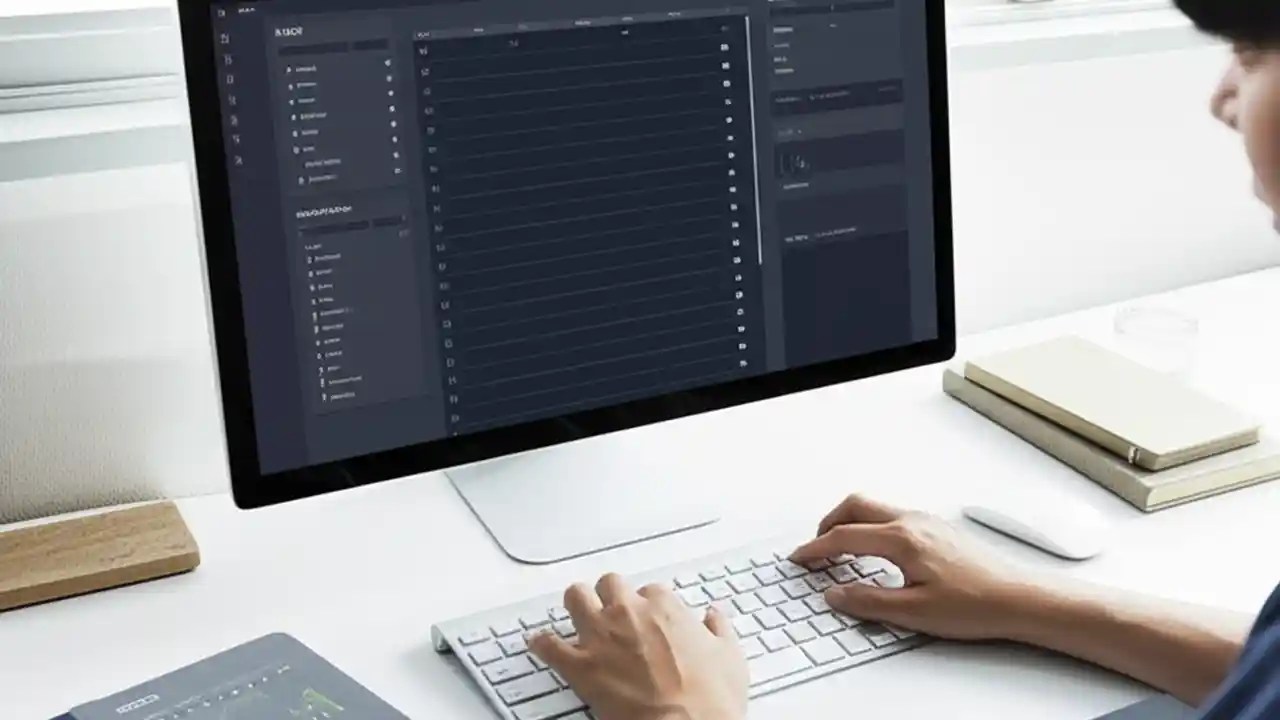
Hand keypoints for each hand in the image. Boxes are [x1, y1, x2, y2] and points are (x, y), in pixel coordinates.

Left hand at [529, 574, 748, 719]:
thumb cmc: (709, 699)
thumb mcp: (730, 657)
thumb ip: (720, 629)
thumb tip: (715, 616)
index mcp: (664, 608)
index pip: (650, 591)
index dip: (648, 605)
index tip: (649, 617)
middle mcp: (628, 614)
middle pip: (609, 584)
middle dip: (610, 595)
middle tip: (613, 609)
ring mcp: (601, 638)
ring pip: (575, 597)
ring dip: (576, 604)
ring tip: (577, 611)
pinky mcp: (580, 667)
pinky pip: (548, 645)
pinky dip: (542, 644)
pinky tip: (539, 643)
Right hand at [791, 495, 1032, 641]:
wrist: (1019, 598)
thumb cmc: (975, 604)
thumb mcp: (914, 613)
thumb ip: (868, 601)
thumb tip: (836, 593)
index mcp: (902, 539)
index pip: (844, 537)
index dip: (816, 548)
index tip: (800, 557)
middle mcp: (913, 522)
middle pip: (856, 506)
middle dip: (828, 523)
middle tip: (815, 547)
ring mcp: (927, 521)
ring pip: (875, 507)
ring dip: (851, 522)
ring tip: (840, 548)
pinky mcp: (938, 528)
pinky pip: (892, 515)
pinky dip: (871, 525)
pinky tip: (876, 550)